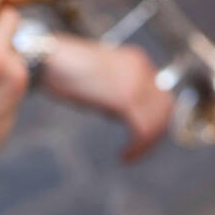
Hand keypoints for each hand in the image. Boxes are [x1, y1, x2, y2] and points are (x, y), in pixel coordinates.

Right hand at [42, 33, 173, 160]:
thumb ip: (112, 90)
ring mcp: (135, 82)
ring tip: (130, 156)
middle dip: (154, 134)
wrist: (48, 58)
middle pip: (165, 107)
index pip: (159, 93)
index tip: (138, 137)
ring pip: (158, 120)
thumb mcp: (96, 77)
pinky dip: (138, 146)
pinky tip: (124, 155)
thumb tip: (117, 111)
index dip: (153, 119)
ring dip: (146, 143)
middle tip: (137, 150)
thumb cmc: (62, 69)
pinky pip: (143, 128)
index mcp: (135, 61)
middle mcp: (141, 69)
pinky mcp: (125, 98)